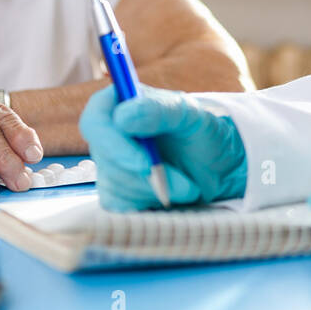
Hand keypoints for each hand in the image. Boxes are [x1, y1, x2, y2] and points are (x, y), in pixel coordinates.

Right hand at [79, 84, 246, 210]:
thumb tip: (122, 118)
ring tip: (190, 187)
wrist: (214, 166)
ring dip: (156, 191)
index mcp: (117, 104)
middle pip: (104, 159)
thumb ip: (159, 110)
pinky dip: (149, 205)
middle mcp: (107, 134)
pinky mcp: (116, 192)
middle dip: (145, 176)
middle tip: (185, 186)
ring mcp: (108, 165)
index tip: (145, 163)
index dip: (114, 145)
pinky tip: (172, 198)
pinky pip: (120, 206)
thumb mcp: (189, 114)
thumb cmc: (199, 131)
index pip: (95, 123)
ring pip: (116, 185)